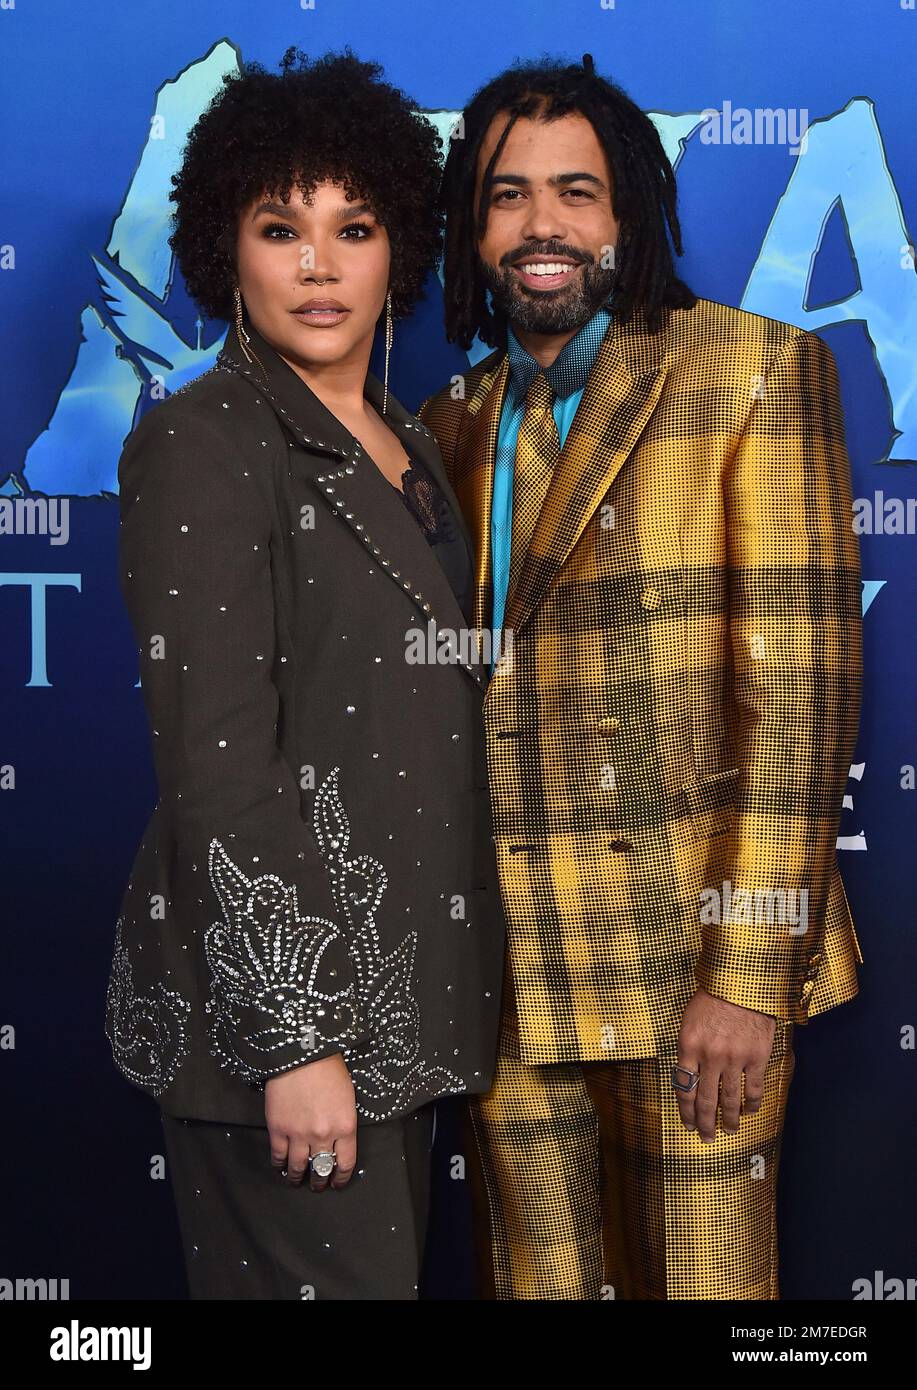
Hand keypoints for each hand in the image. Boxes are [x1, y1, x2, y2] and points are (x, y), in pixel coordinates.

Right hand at [264, 1052, 356, 1189]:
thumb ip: (343, 1123)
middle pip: (322, 1169)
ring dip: (298, 1177)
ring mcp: (299, 1134)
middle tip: (318, 1185)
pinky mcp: (278, 1129)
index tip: (337, 1182)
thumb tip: (338, 1141)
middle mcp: (323, 1135)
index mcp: (345, 1127)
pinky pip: (278, 1156)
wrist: (302, 1053)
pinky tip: (281, 1166)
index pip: (345, 1163)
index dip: (341, 1177)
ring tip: (297, 1180)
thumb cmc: (328, 1069)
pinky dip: (279, 1165)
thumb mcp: (347, 1097)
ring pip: (298, 1167)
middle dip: (320, 1181)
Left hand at [675, 988, 776, 1141]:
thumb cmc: (712, 997)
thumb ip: (688, 1049)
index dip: (686, 1111)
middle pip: (705, 1100)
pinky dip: (752, 1104)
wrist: (742, 982)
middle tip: (706, 1138)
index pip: (684, 1088)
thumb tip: (689, 1079)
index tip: (688, 1124)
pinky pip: (753, 1088)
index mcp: (688, 1045)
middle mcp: (709, 1056)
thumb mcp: (689, 1020)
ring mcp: (734, 1058)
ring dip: (728, 1119)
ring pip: (730, 1099)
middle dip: (704, 1123)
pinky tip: (749, 1112)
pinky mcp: (757, 1057)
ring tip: (728, 1131)